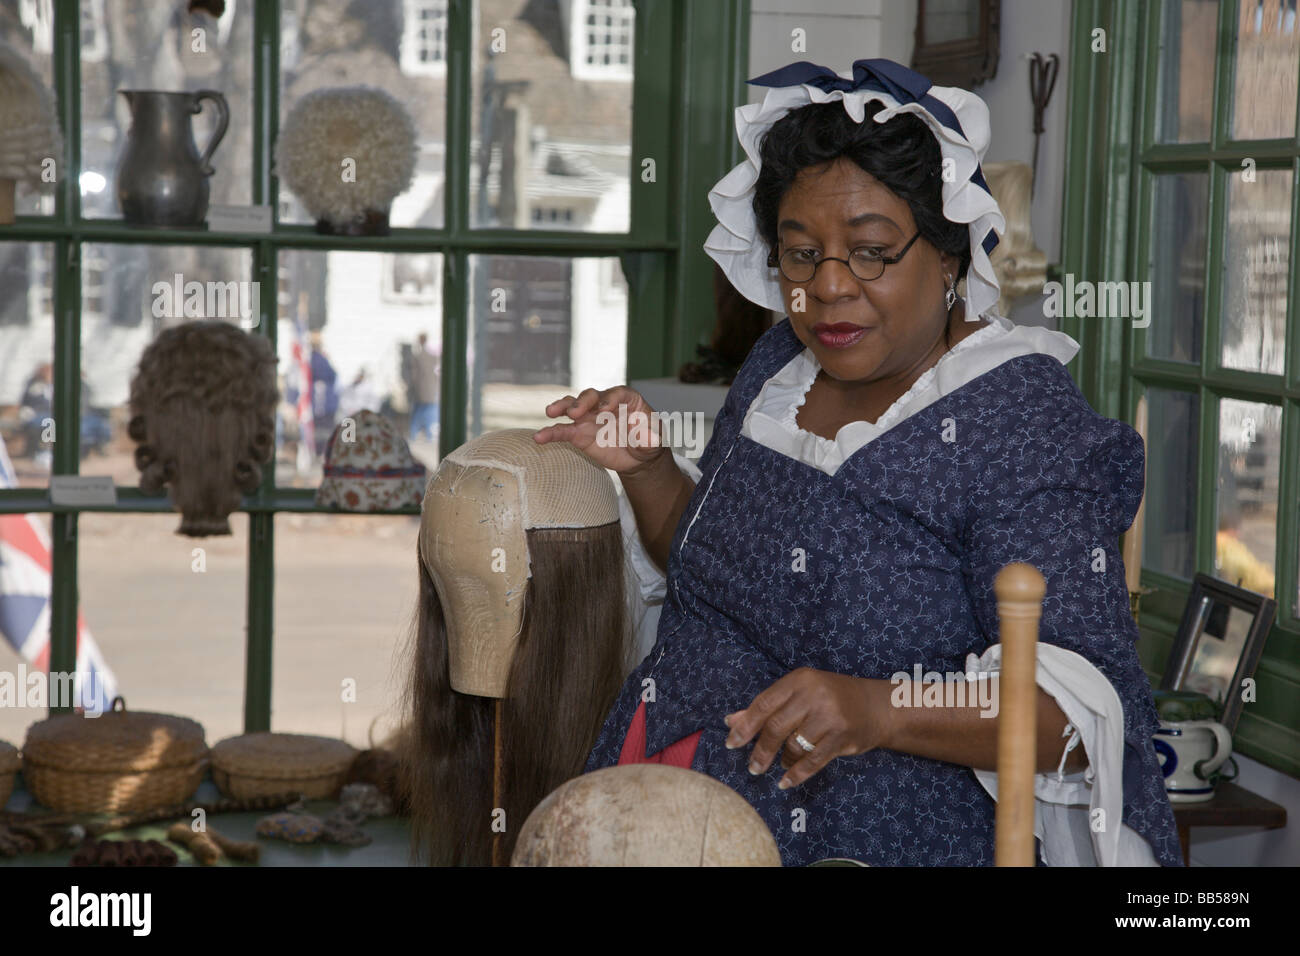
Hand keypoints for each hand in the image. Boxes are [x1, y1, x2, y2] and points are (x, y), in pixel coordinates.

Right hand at [534, 385, 665, 474]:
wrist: (637, 456)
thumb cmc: (648, 440)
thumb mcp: (655, 439)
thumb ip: (652, 436)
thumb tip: (647, 435)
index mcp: (626, 399)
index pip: (617, 393)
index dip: (609, 399)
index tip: (604, 409)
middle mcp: (604, 403)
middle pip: (591, 396)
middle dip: (582, 402)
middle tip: (575, 412)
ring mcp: (589, 417)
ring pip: (572, 407)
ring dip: (562, 408)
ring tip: (551, 413)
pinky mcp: (579, 433)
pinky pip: (563, 431)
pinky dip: (551, 433)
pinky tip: (539, 437)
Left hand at [723, 669, 893, 789]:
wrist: (876, 706)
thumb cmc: (830, 698)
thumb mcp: (799, 694)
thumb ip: (766, 706)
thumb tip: (732, 721)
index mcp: (799, 680)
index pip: (764, 703)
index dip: (745, 726)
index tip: (731, 743)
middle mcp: (814, 696)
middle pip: (776, 727)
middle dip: (761, 750)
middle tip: (753, 766)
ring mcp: (829, 717)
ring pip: (794, 745)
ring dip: (782, 760)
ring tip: (778, 764)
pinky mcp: (841, 738)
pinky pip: (812, 761)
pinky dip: (796, 774)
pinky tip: (785, 781)